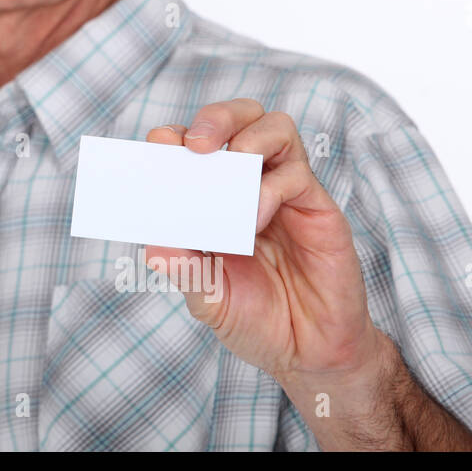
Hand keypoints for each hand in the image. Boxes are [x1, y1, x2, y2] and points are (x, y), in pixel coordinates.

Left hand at [143, 99, 383, 387]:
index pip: (196, 144)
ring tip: (230, 169)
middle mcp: (252, 184)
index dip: (176, 138)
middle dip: (216, 118)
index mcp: (216, 195)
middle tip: (198, 144)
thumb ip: (183, 270)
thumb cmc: (254, 317)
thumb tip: (152, 248)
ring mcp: (287, 193)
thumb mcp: (207, 297)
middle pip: (241, 117)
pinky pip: (297, 176)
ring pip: (276, 129)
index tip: (158, 144)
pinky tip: (255, 217)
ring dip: (248, 139)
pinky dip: (270, 188)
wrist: (308, 353)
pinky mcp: (319, 209)